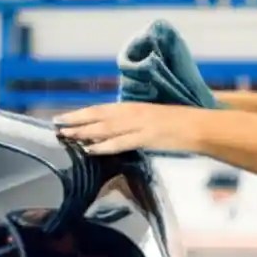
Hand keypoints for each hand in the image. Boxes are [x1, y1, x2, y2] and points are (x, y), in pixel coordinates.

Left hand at [54, 102, 210, 154]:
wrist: (200, 126)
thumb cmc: (178, 124)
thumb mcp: (151, 120)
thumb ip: (131, 124)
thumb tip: (112, 132)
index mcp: (134, 107)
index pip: (101, 109)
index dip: (81, 113)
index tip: (63, 117)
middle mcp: (133, 112)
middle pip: (98, 115)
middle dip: (76, 120)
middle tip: (56, 124)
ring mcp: (140, 124)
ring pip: (105, 127)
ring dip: (84, 131)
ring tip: (66, 134)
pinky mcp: (148, 136)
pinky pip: (122, 142)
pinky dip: (104, 145)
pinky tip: (90, 149)